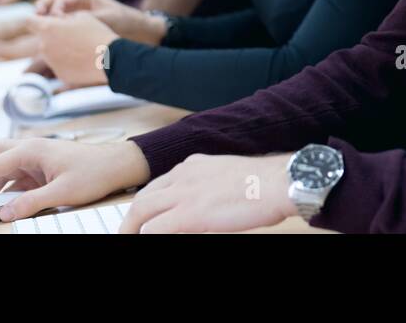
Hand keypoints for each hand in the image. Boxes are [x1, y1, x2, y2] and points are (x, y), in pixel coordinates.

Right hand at [0, 138, 150, 220]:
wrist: (118, 165)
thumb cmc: (95, 172)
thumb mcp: (63, 192)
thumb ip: (32, 202)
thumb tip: (4, 214)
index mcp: (32, 149)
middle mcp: (30, 148)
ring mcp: (35, 157)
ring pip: (1, 165)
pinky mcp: (41, 167)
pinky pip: (14, 175)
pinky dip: (3, 188)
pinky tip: (1, 204)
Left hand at [26, 13, 116, 87]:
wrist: (110, 59)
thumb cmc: (97, 34)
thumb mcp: (82, 16)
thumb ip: (65, 17)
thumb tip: (60, 21)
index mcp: (48, 28)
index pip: (28, 20)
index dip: (34, 18)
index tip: (41, 19)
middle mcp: (44, 46)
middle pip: (42, 38)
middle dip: (53, 35)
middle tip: (72, 35)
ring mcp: (51, 62)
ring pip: (51, 52)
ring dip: (60, 49)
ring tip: (81, 48)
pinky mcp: (59, 74)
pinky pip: (60, 65)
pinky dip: (68, 62)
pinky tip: (83, 60)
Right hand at [36, 0, 166, 45]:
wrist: (140, 33)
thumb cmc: (126, 21)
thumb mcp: (107, 17)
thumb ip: (87, 19)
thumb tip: (67, 23)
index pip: (57, 0)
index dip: (52, 8)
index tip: (55, 18)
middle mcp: (76, 8)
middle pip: (50, 7)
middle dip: (41, 12)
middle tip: (37, 19)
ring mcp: (75, 22)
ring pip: (52, 23)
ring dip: (44, 28)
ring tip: (40, 36)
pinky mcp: (76, 36)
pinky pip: (60, 36)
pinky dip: (53, 40)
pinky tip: (49, 49)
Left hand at [121, 153, 295, 232]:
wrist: (278, 182)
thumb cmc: (265, 182)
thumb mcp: (229, 175)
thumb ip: (210, 185)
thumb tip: (206, 203)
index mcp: (195, 164)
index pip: (161, 183)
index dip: (150, 202)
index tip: (146, 215)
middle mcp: (184, 174)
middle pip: (144, 197)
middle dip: (132, 216)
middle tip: (127, 231)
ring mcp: (184, 193)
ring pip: (141, 211)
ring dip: (132, 228)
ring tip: (128, 238)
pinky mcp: (189, 214)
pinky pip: (154, 229)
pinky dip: (147, 236)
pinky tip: (147, 241)